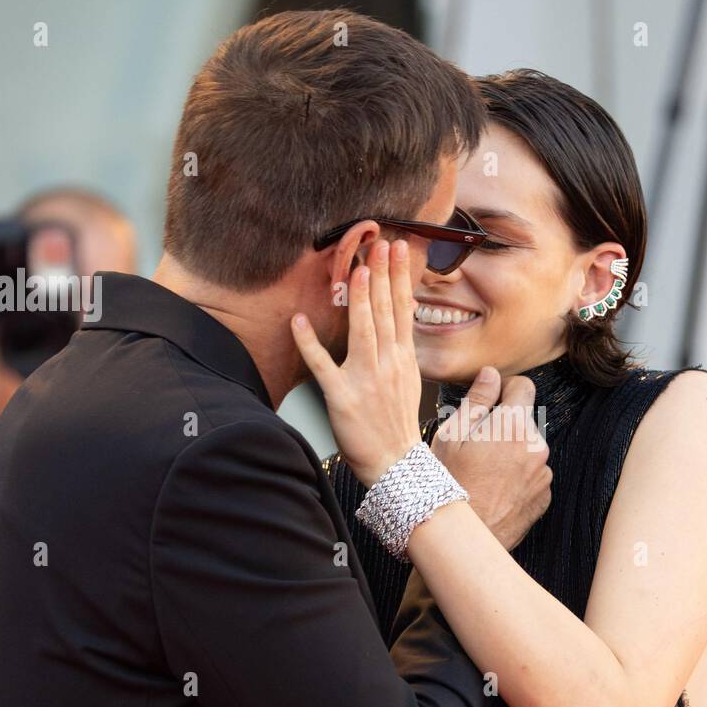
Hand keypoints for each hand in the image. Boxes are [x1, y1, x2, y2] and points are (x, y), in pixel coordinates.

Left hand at [291, 239, 421, 486]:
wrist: (396, 463)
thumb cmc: (396, 423)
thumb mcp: (407, 381)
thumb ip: (399, 349)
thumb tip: (397, 318)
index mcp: (402, 358)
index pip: (402, 309)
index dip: (399, 276)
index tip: (399, 248)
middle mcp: (387, 364)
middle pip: (385, 312)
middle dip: (382, 275)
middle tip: (379, 243)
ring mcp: (364, 379)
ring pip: (362, 332)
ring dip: (358, 299)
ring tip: (354, 270)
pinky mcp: (341, 397)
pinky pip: (322, 366)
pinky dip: (309, 343)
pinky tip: (298, 321)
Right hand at [432, 367, 551, 549]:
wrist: (461, 538)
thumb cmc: (448, 484)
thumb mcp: (451, 435)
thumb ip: (476, 400)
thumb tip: (491, 374)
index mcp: (514, 426)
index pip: (524, 386)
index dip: (504, 389)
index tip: (489, 402)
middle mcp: (537, 447)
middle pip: (524, 421)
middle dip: (504, 426)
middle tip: (475, 446)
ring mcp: (543, 475)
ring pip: (528, 449)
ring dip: (511, 453)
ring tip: (483, 473)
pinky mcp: (544, 497)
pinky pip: (533, 475)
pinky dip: (517, 477)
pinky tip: (494, 489)